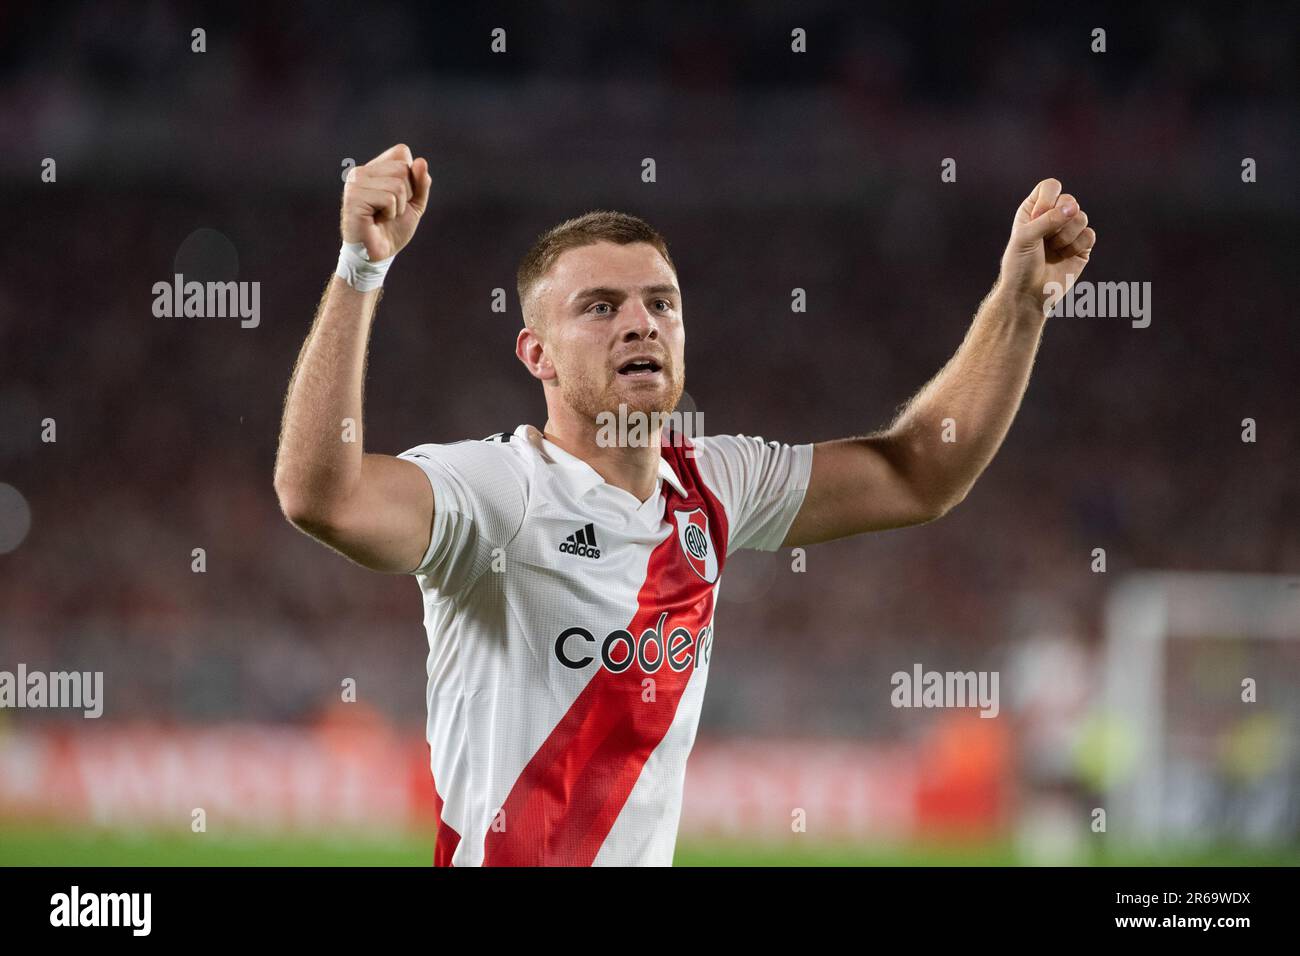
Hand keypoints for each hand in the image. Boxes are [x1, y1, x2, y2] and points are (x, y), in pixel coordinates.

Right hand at [340, 143, 432, 260]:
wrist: (377, 254)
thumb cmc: (393, 229)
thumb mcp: (414, 204)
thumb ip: (421, 183)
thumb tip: (421, 161)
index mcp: (373, 168)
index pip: (402, 152)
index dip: (411, 177)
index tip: (400, 198)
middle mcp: (361, 171)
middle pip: (403, 167)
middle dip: (406, 194)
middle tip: (390, 210)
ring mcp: (355, 183)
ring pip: (398, 184)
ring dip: (398, 206)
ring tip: (384, 216)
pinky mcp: (354, 197)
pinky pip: (389, 198)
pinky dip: (391, 213)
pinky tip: (377, 220)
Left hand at [998, 178, 1096, 314]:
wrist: (1028, 295)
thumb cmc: (1020, 266)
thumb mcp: (1025, 238)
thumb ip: (1047, 219)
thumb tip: (1074, 207)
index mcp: (1033, 210)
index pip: (1050, 187)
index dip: (1048, 200)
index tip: (1039, 217)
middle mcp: (1052, 218)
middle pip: (1070, 200)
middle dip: (1059, 222)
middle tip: (1045, 240)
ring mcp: (1068, 232)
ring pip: (1081, 217)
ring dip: (1066, 237)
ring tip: (1054, 251)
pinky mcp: (1081, 247)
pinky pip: (1090, 235)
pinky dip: (1077, 247)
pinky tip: (1065, 257)